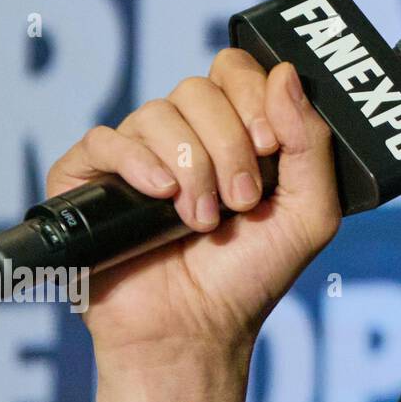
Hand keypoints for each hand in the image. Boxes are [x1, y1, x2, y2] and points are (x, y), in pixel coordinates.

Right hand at [46, 50, 340, 363]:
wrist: (197, 330)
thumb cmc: (251, 274)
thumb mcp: (309, 211)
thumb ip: (310, 142)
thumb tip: (285, 73)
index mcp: (233, 131)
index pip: (235, 71)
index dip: (254, 97)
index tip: (269, 146)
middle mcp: (184, 135)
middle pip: (199, 88)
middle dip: (229, 145)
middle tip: (242, 199)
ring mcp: (136, 155)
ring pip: (157, 113)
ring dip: (192, 168)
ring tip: (203, 220)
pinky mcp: (90, 181)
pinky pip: (105, 139)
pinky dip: (137, 162)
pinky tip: (160, 196)